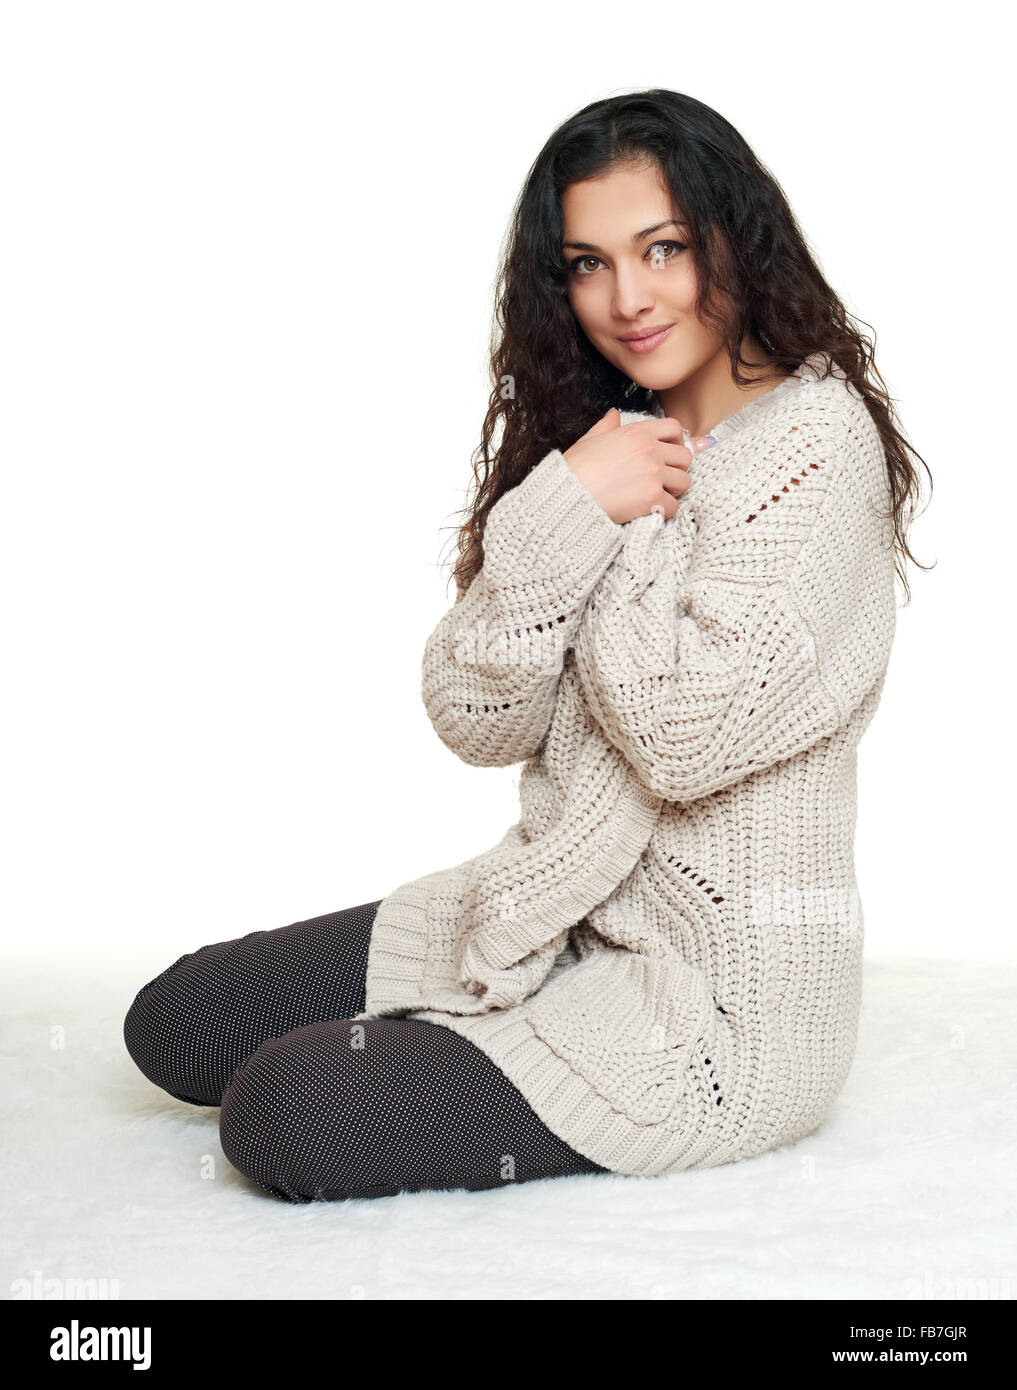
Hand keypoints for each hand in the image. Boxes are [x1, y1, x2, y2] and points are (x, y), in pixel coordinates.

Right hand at [563, 408, 708, 524]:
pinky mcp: (652, 498)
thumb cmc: (574, 470)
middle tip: (661, 480)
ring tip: (654, 496)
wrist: (567, 496)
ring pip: (684, 481)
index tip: (667, 455)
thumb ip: (606, 426)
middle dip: (676, 469)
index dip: (676, 442)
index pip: (675, 428)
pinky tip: (648, 511)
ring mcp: (653, 473)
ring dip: (672, 491)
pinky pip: (674, 506)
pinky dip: (663, 512)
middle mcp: (649, 450)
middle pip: (685, 457)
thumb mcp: (589, 440)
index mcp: (636, 433)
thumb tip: (614, 415)